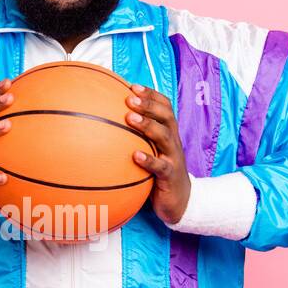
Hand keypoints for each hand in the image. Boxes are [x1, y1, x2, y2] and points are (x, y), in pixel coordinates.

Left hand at [125, 84, 190, 224]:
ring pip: (165, 137)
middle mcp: (173, 142)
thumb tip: (107, 125)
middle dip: (149, 105)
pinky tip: (135, 156)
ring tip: (130, 118)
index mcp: (169, 133)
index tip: (132, 86)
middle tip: (129, 99)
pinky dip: (149, 160)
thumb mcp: (151, 152)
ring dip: (148, 125)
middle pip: (166, 116)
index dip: (151, 95)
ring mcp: (174, 158)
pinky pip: (161, 167)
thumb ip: (137, 138)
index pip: (165, 107)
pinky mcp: (171, 176)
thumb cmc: (159, 173)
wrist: (180, 201)